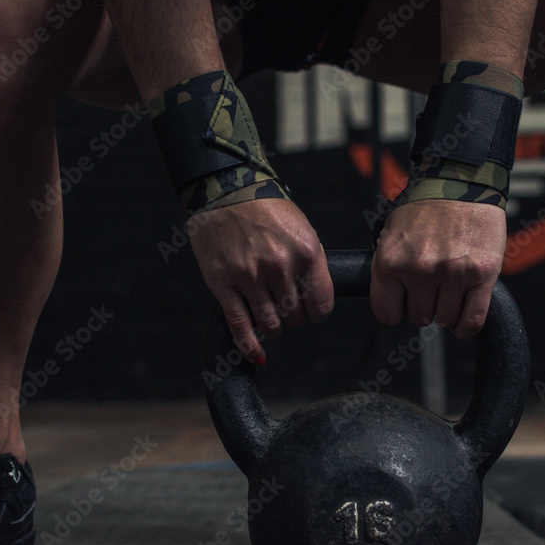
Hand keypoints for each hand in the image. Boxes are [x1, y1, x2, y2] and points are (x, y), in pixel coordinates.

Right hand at [190, 199, 333, 362]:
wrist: (226, 190)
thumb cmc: (266, 209)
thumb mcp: (302, 229)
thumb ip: (312, 264)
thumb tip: (317, 300)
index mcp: (306, 251)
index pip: (321, 304)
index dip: (317, 312)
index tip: (311, 310)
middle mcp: (279, 265)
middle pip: (295, 317)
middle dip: (294, 318)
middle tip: (286, 308)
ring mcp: (249, 276)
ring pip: (271, 325)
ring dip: (274, 327)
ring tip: (270, 315)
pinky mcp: (223, 283)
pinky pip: (240, 326)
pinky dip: (249, 345)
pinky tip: (257, 354)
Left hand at [371, 200, 505, 337]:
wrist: (459, 182)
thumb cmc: (425, 207)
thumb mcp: (391, 235)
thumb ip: (388, 269)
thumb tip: (389, 301)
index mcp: (391, 261)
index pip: (387, 314)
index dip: (397, 311)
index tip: (404, 303)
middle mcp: (419, 269)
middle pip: (418, 317)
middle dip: (424, 306)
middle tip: (431, 288)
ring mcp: (452, 273)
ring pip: (445, 320)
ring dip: (447, 311)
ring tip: (449, 290)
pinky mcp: (482, 274)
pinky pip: (472, 320)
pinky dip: (466, 326)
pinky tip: (463, 318)